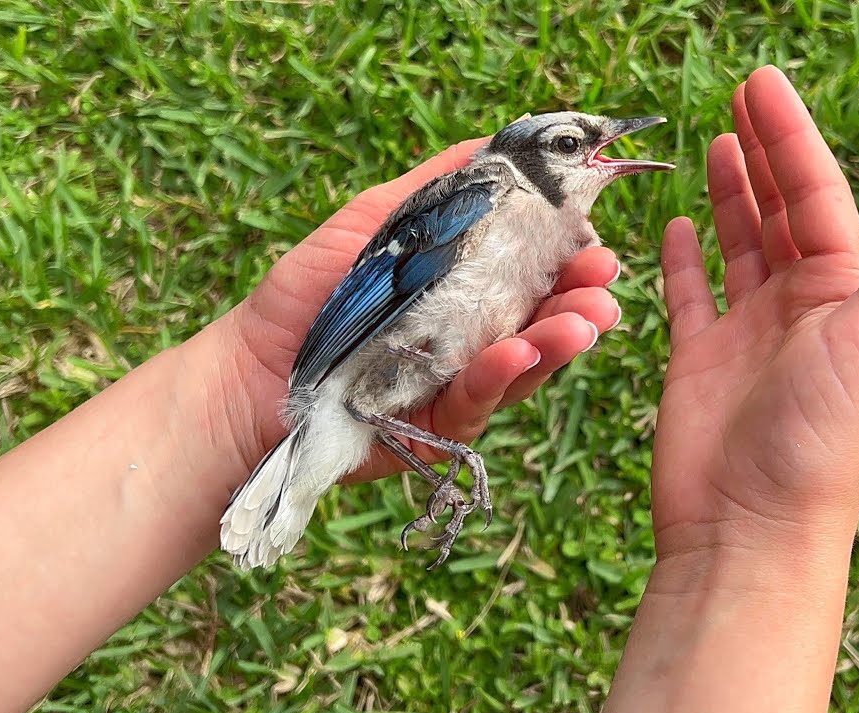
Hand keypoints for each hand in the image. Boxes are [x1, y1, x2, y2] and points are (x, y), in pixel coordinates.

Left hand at [206, 139, 619, 487]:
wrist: (252, 367)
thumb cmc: (310, 294)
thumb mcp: (374, 220)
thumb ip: (437, 188)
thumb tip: (494, 141)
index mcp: (467, 290)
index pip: (534, 271)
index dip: (568, 254)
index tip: (595, 234)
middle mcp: (473, 337)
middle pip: (543, 318)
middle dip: (582, 297)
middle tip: (606, 279)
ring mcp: (460, 383)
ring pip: (526, 364)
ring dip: (562, 338)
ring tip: (589, 318)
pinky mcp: (439, 425)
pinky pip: (480, 400)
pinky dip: (503, 374)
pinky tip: (523, 350)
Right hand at [652, 66, 858, 574]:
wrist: (748, 529)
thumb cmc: (819, 442)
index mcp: (846, 297)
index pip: (817, 199)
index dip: (791, 139)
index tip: (762, 88)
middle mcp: (800, 310)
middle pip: (781, 212)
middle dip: (764, 152)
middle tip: (741, 94)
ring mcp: (748, 335)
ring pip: (742, 246)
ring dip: (734, 197)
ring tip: (719, 144)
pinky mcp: (701, 362)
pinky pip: (693, 296)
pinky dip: (687, 260)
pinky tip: (679, 225)